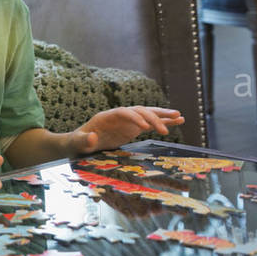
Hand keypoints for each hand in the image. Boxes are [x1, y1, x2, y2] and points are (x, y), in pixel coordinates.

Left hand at [66, 106, 184, 154]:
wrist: (77, 144)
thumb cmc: (75, 144)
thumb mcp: (76, 144)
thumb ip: (83, 141)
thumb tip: (92, 137)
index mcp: (105, 117)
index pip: (123, 112)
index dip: (134, 118)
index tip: (144, 128)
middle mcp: (118, 116)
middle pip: (138, 111)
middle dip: (153, 116)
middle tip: (166, 127)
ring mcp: (126, 122)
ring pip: (147, 115)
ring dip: (163, 116)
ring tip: (180, 117)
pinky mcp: (132, 129)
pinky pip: (149, 124)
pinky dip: (162, 123)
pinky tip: (177, 122)